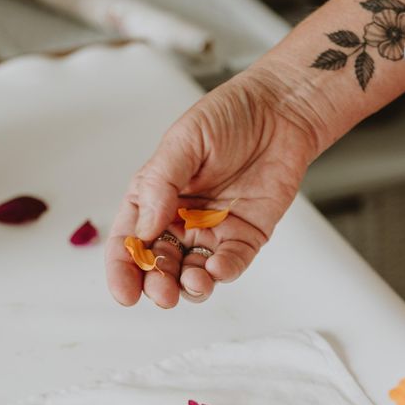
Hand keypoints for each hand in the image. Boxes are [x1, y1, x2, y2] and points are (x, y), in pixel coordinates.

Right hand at [106, 67, 321, 307]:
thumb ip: (160, 184)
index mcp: (154, 197)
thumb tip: (145, 229)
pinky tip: (217, 269)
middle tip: (161, 293)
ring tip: (192, 284)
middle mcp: (180, 219)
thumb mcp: (183, 141)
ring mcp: (213, 230)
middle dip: (157, 284)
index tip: (124, 293)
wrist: (281, 111)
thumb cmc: (228, 117)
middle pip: (160, 265)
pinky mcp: (246, 235)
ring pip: (194, 272)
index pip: (130, 241)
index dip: (123, 270)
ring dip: (189, 285)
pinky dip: (223, 271)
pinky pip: (232, 263)